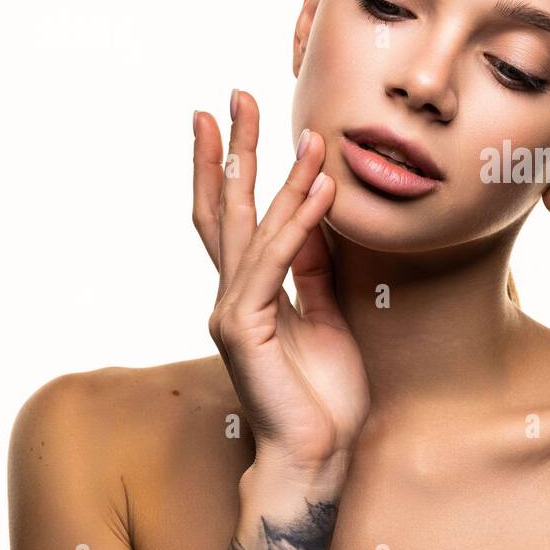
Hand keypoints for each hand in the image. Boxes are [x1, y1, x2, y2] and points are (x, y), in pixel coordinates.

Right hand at [192, 89, 369, 480]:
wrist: (321, 453)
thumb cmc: (325, 392)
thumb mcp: (326, 313)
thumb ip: (313, 267)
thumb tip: (315, 214)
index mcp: (250, 290)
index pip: (232, 216)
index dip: (229, 167)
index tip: (231, 119)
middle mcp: (232, 294)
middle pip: (222, 208)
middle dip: (228, 150)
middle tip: (231, 95)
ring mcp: (232, 309)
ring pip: (251, 227)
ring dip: (279, 176)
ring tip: (306, 134)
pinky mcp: (243, 327)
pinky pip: (275, 261)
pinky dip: (297, 222)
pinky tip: (318, 187)